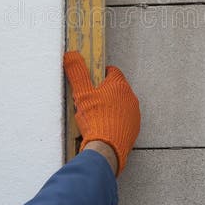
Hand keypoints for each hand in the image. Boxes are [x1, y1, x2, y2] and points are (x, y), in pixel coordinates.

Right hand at [63, 51, 139, 176]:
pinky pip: (122, 121)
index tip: (91, 81)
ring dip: (109, 108)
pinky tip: (102, 128)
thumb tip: (71, 54)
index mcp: (120, 85)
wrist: (106, 150)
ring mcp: (134, 114)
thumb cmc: (95, 120)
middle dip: (103, 93)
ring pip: (120, 105)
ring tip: (94, 117)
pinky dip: (114, 122)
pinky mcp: (133, 129)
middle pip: (116, 89)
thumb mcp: (81, 94)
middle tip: (89, 101)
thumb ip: (77, 73)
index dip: (100, 75)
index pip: (112, 71)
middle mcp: (130, 98)